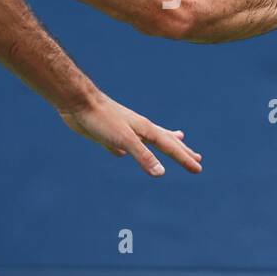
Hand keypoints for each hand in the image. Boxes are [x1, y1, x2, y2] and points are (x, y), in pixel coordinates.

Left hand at [58, 91, 202, 176]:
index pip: (170, 147)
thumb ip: (143, 156)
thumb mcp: (125, 140)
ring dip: (162, 145)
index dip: (185, 159)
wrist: (77, 102)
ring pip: (148, 141)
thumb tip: (162, 173)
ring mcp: (124, 130)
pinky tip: (124, 154)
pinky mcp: (108, 134)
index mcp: (145, 129)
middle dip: (182, 150)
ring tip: (176, 141)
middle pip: (166, 140)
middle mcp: (138, 128)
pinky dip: (130, 150)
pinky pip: (124, 145)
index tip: (199, 169)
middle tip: (198, 157)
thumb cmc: (102, 120)